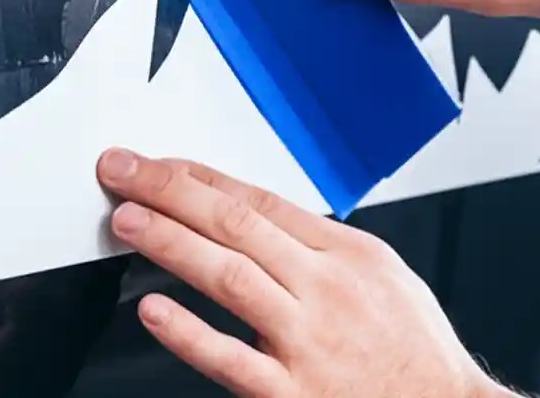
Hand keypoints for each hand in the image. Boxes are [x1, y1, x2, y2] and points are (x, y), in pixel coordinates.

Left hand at [96, 149, 517, 397]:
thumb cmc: (416, 353)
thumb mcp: (384, 277)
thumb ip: (321, 247)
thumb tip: (260, 218)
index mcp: (348, 254)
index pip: (259, 200)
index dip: (200, 178)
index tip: (158, 165)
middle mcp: (326, 290)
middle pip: (236, 223)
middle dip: (171, 190)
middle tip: (123, 172)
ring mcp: (308, 341)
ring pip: (229, 276)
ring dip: (171, 242)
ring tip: (127, 221)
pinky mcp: (293, 394)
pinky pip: (233, 358)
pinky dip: (189, 333)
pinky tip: (153, 311)